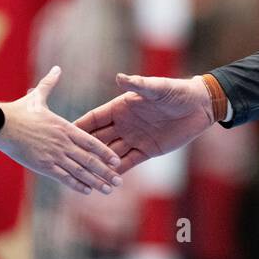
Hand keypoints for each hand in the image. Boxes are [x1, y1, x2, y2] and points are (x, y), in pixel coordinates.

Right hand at [0, 66, 122, 194]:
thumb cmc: (18, 111)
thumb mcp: (37, 96)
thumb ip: (50, 84)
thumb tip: (56, 68)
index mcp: (66, 127)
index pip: (92, 142)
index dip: (105, 152)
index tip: (116, 160)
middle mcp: (63, 143)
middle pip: (90, 160)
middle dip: (106, 171)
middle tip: (119, 181)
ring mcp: (54, 155)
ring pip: (79, 171)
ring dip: (95, 181)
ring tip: (108, 190)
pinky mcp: (42, 165)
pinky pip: (63, 177)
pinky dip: (76, 184)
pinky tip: (87, 191)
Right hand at [75, 73, 214, 172]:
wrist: (199, 106)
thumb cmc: (177, 91)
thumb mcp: (158, 88)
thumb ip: (139, 85)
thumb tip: (120, 77)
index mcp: (121, 107)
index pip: (94, 119)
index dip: (78, 127)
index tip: (60, 135)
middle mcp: (123, 124)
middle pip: (98, 139)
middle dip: (82, 150)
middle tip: (64, 161)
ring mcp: (134, 138)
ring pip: (110, 154)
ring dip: (98, 165)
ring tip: (82, 176)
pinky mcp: (147, 150)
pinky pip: (129, 162)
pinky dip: (118, 172)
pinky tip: (105, 181)